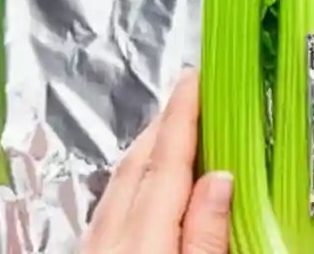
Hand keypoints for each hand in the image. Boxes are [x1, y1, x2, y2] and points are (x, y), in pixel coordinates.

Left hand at [82, 70, 232, 253]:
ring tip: (173, 129)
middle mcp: (108, 240)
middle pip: (135, 166)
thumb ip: (208, 236)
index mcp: (143, 241)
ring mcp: (92, 249)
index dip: (181, 116)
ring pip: (118, 184)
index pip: (166, 164)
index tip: (193, 77)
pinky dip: (131, 181)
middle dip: (162, 124)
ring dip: (146, 150)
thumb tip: (221, 177)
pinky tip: (146, 185)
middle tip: (190, 93)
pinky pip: (108, 206)